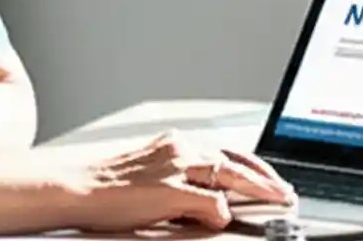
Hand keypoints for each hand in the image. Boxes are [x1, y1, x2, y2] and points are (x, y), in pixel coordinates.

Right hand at [68, 131, 296, 231]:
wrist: (78, 187)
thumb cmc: (107, 186)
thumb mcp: (150, 171)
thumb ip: (179, 175)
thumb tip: (207, 197)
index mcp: (175, 142)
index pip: (224, 150)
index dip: (252, 165)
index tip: (268, 177)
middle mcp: (180, 148)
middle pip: (235, 160)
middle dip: (265, 177)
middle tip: (284, 192)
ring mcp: (177, 167)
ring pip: (231, 176)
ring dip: (258, 190)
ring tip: (276, 201)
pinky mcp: (171, 190)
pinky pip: (212, 203)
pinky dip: (221, 212)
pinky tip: (222, 219)